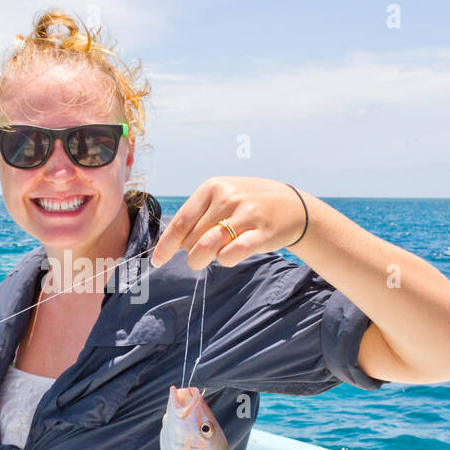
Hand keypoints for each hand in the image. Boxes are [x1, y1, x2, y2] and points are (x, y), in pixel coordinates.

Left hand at [149, 177, 307, 269]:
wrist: (292, 206)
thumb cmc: (248, 205)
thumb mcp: (223, 198)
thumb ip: (198, 215)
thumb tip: (170, 243)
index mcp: (212, 187)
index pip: (180, 222)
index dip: (165, 245)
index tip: (157, 261)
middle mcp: (227, 198)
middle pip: (192, 238)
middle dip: (190, 251)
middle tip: (201, 251)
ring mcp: (245, 214)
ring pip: (206, 247)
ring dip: (200, 260)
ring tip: (204, 260)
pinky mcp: (261, 232)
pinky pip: (231, 254)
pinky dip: (224, 261)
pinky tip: (229, 256)